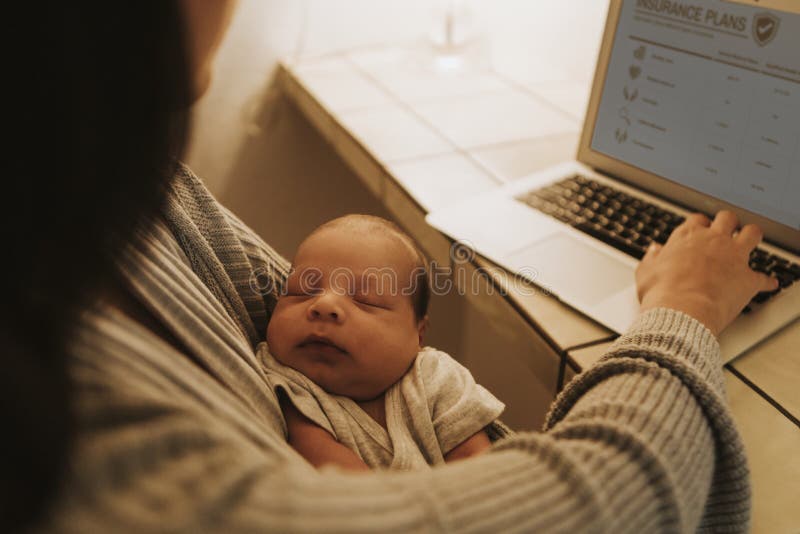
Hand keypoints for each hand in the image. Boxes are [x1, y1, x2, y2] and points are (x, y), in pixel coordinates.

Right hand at [636, 211, 778, 336]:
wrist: (681, 311)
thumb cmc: (661, 293)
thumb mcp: (645, 272)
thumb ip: (651, 258)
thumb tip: (653, 250)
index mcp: (687, 237)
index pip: (698, 220)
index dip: (700, 224)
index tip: (700, 231)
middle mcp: (713, 240)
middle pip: (727, 219)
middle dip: (728, 223)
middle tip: (727, 230)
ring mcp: (734, 256)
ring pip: (752, 234)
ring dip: (752, 236)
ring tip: (751, 241)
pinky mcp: (748, 277)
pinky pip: (763, 277)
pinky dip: (766, 281)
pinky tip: (768, 284)